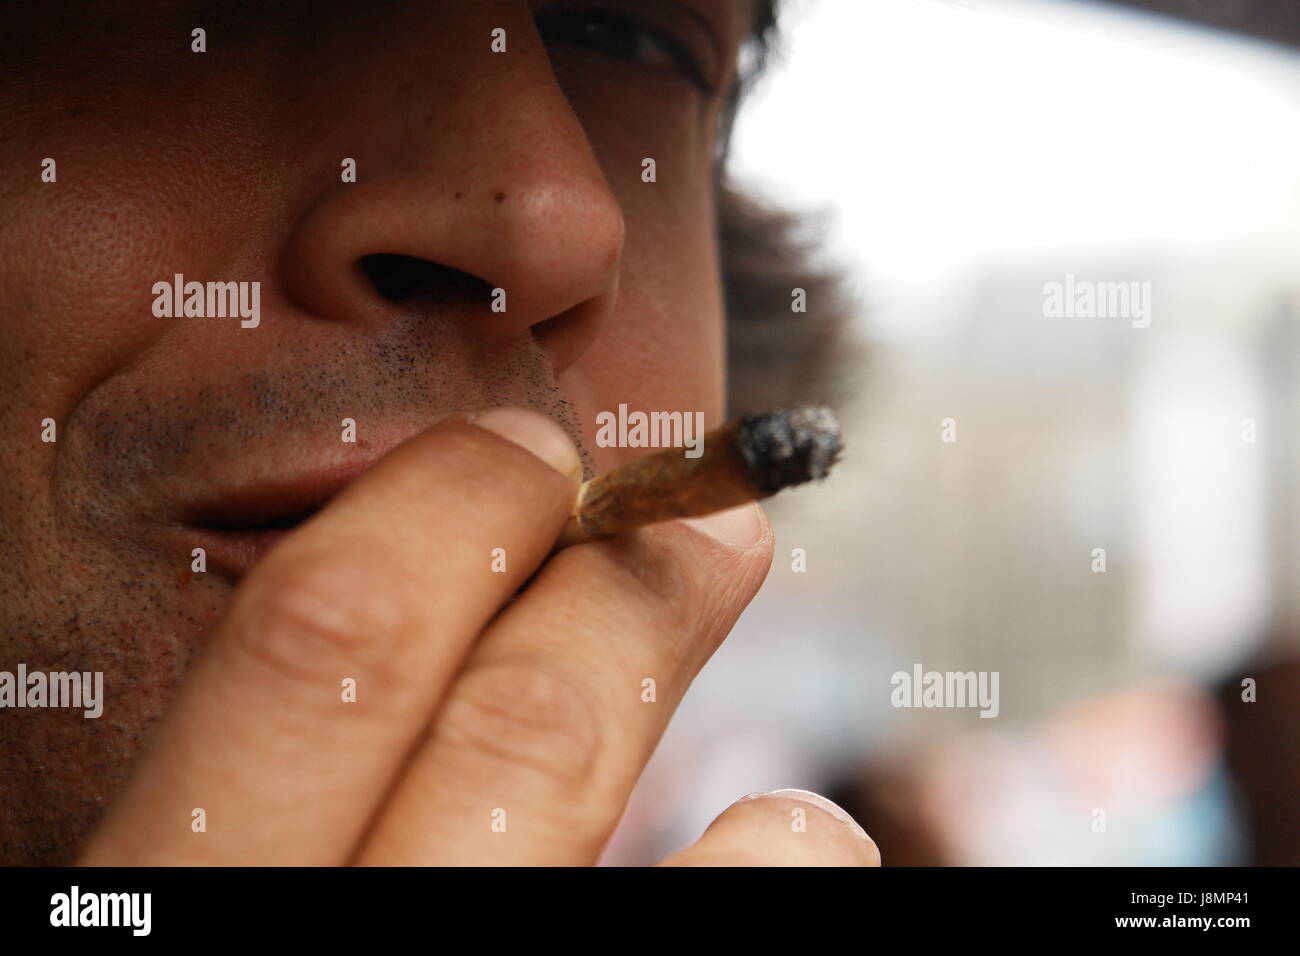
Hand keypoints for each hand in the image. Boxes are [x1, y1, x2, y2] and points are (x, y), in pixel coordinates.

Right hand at [79, 408, 876, 865]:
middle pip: (530, 726)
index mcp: (187, 911)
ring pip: (707, 873)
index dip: (438, 518)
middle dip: (630, 583)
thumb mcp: (185, 907)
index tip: (521, 460)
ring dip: (746, 786)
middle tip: (706, 515)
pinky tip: (788, 844)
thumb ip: (248, 820)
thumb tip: (376, 658)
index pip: (320, 655)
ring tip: (769, 755)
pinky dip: (787, 869)